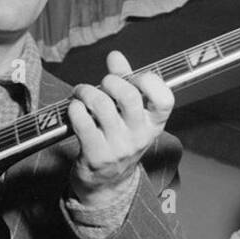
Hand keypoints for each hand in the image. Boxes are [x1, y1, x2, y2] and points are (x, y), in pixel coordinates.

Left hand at [67, 51, 172, 206]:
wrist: (106, 183)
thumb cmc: (118, 138)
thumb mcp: (129, 114)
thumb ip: (125, 82)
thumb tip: (116, 55)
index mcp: (154, 124)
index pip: (164, 99)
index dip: (150, 81)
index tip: (135, 78)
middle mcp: (140, 136)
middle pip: (128, 96)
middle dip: (110, 81)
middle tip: (102, 83)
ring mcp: (118, 147)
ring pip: (101, 105)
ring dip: (86, 92)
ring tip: (82, 93)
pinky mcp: (96, 155)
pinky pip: (82, 121)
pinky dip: (75, 109)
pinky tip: (75, 109)